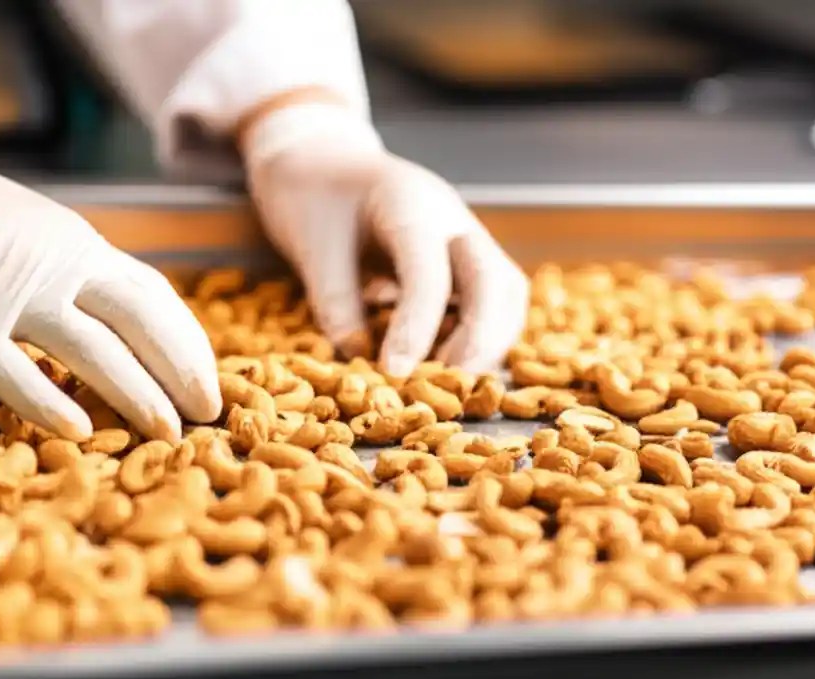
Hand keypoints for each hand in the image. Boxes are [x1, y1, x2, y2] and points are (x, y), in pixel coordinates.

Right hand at [0, 102, 220, 440]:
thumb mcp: (26, 225)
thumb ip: (69, 264)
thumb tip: (109, 305)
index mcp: (74, 242)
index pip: (151, 293)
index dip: (186, 340)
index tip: (208, 375)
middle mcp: (53, 266)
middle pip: (139, 321)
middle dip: (181, 369)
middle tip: (207, 413)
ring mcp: (7, 297)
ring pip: (93, 350)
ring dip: (137, 394)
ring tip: (168, 431)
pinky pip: (15, 374)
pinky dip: (50, 405)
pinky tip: (80, 433)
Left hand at [242, 102, 528, 376]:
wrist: (317, 156)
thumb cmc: (309, 192)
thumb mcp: (309, 246)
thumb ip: (335, 301)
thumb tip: (360, 360)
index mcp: (411, 203)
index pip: (429, 273)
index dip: (416, 329)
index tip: (395, 373)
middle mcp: (451, 218)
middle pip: (495, 282)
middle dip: (479, 341)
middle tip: (447, 387)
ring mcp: (464, 235)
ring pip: (506, 292)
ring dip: (490, 341)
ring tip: (451, 382)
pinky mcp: (463, 257)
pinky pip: (493, 298)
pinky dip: (482, 334)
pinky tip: (449, 363)